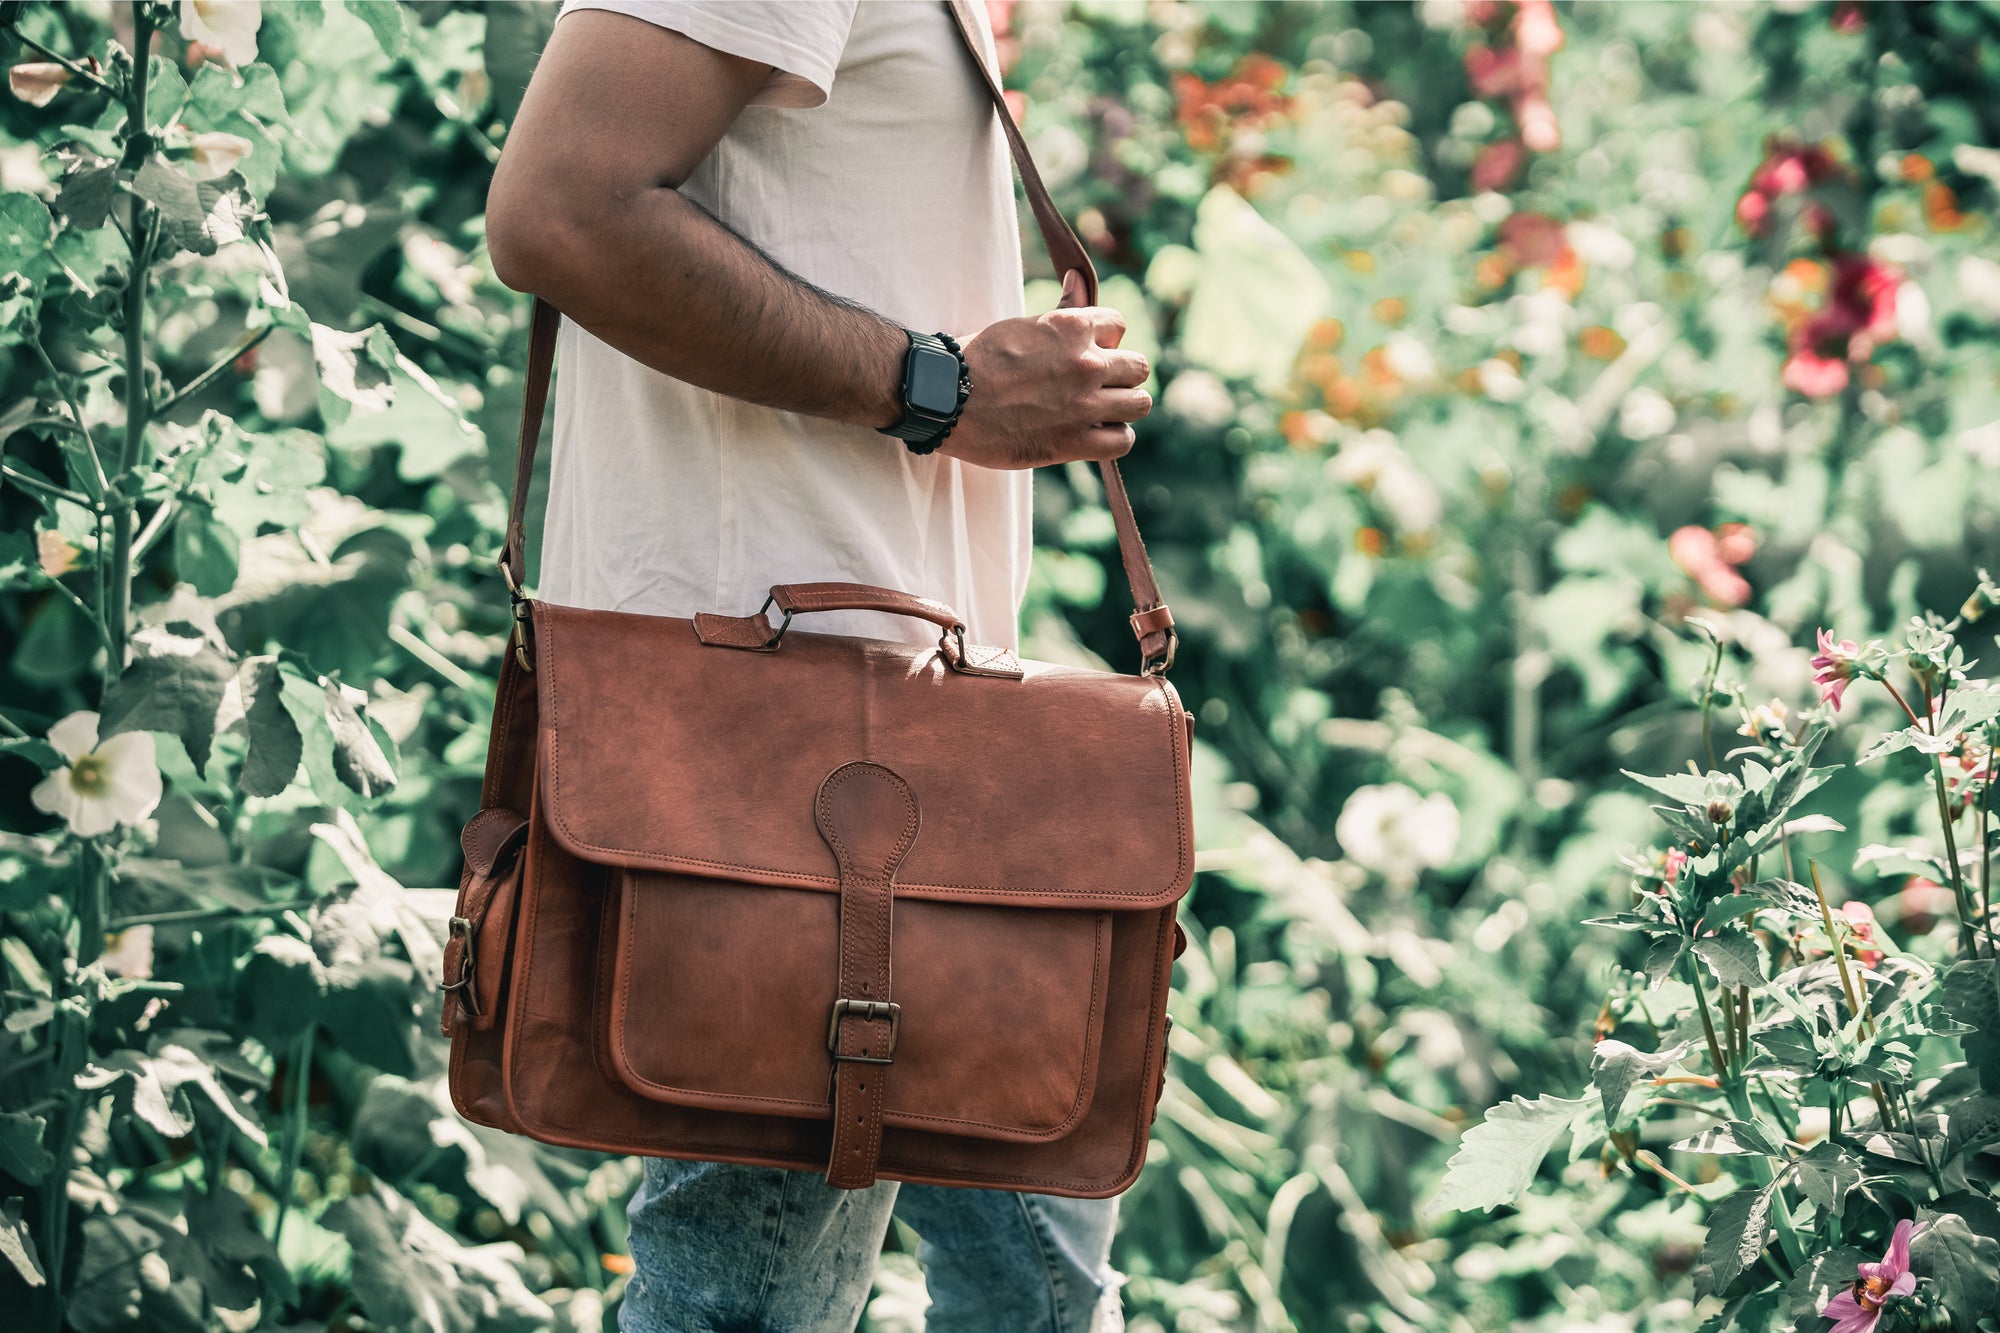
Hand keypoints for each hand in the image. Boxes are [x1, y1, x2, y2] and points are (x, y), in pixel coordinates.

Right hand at [939, 270, 1151, 468]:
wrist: (944, 398)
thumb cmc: (976, 358)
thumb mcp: (1022, 324)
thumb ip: (1062, 309)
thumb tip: (1078, 279)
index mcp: (1071, 327)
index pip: (1119, 326)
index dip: (1106, 341)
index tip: (1089, 353)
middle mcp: (1086, 364)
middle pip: (1139, 367)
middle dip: (1120, 375)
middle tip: (1097, 386)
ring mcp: (1084, 405)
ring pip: (1139, 403)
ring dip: (1123, 407)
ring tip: (1101, 412)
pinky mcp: (1073, 442)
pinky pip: (1122, 440)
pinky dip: (1113, 438)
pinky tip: (1095, 435)